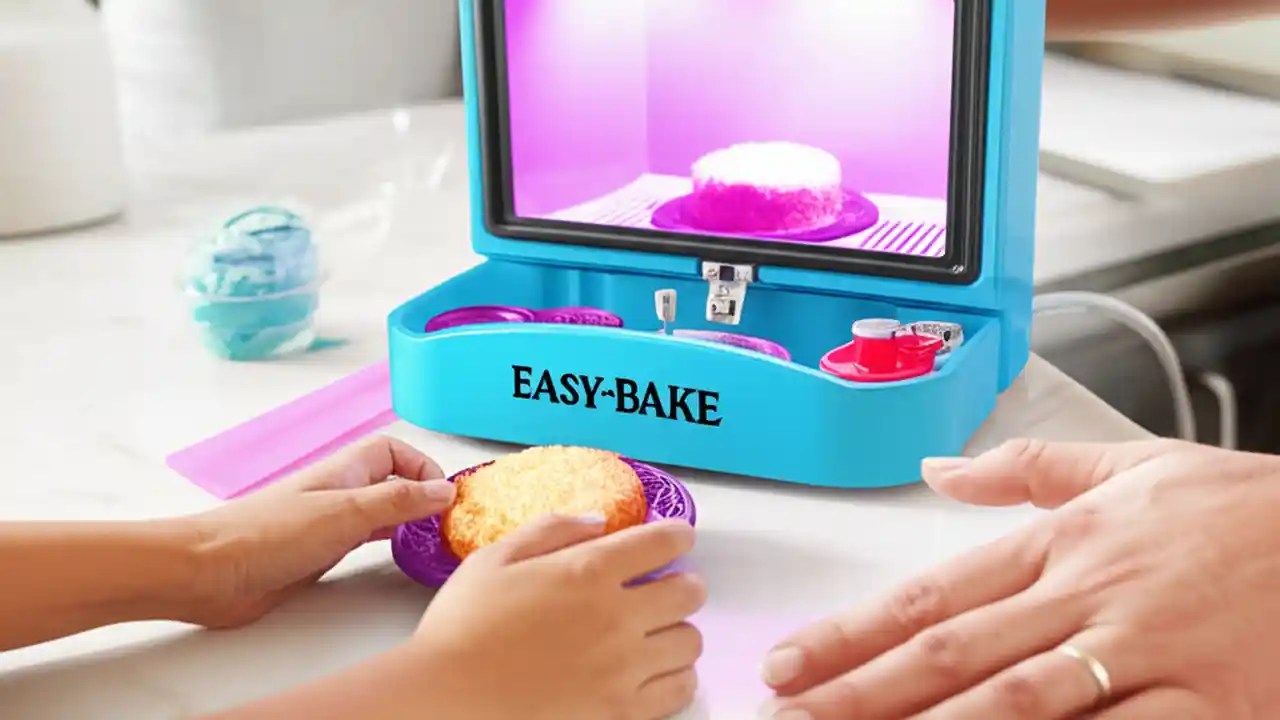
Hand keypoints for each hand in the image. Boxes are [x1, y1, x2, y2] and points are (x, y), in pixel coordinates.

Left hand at [184, 435, 453, 627]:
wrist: (210, 572)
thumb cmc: (270, 534)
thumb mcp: (347, 513)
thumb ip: (398, 501)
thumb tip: (446, 490)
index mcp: (345, 470)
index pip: (395, 451)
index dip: (422, 466)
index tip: (445, 497)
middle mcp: (339, 491)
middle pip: (391, 479)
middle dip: (421, 493)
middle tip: (448, 522)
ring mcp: (328, 522)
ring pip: (379, 511)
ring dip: (406, 519)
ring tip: (432, 539)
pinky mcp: (318, 552)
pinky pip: (363, 541)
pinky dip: (386, 544)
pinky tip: (396, 558)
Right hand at [409, 514, 706, 719]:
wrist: (446, 700)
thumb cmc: (460, 629)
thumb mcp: (493, 559)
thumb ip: (551, 530)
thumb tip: (598, 522)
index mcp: (588, 570)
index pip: (663, 542)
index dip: (676, 535)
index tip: (675, 539)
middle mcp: (616, 616)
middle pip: (690, 592)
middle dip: (681, 584)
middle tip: (664, 589)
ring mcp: (624, 668)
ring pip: (690, 642)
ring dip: (677, 632)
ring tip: (655, 634)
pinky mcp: (622, 712)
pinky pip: (680, 690)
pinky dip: (674, 678)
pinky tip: (650, 672)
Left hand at [758, 438, 1279, 718]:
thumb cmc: (1238, 507)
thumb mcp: (1129, 464)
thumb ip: (1025, 467)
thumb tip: (937, 469)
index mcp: (1062, 542)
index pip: (932, 594)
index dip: (852, 632)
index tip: (787, 663)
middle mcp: (1086, 597)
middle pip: (950, 653)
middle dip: (859, 693)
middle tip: (787, 718)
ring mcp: (1143, 655)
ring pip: (1013, 702)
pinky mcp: (1204, 706)